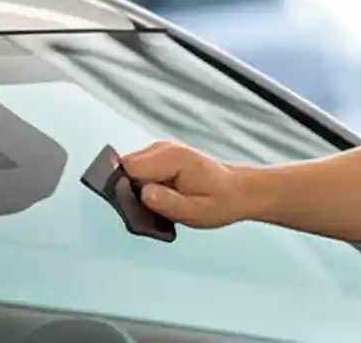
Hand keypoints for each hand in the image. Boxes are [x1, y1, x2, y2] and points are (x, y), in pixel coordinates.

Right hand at [120, 141, 248, 228]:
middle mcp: (163, 148)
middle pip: (124, 168)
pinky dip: (143, 186)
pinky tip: (163, 197)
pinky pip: (137, 171)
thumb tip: (143, 193)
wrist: (236, 191)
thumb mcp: (195, 212)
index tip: (142, 208)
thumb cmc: (219, 203)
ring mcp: (160, 150)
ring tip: (162, 204)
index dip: (126, 191)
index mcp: (173, 158)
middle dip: (130, 191)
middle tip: (155, 209)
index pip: (128, 168)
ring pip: (128, 170)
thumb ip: (167, 203)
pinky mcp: (158, 156)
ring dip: (137, 190)